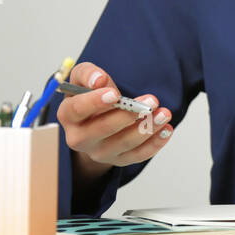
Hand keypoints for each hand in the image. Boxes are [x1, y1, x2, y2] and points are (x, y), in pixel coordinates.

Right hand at [57, 61, 172, 172]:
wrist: (96, 119)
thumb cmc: (90, 94)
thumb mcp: (83, 78)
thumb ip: (88, 73)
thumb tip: (99, 80)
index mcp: (68, 115)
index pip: (77, 110)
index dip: (95, 102)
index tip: (115, 94)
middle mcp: (79, 138)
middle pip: (102, 129)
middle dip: (128, 115)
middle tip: (151, 101)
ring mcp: (98, 152)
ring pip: (123, 144)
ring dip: (146, 129)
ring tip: (164, 113)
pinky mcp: (118, 160)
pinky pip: (137, 156)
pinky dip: (154, 144)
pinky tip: (166, 130)